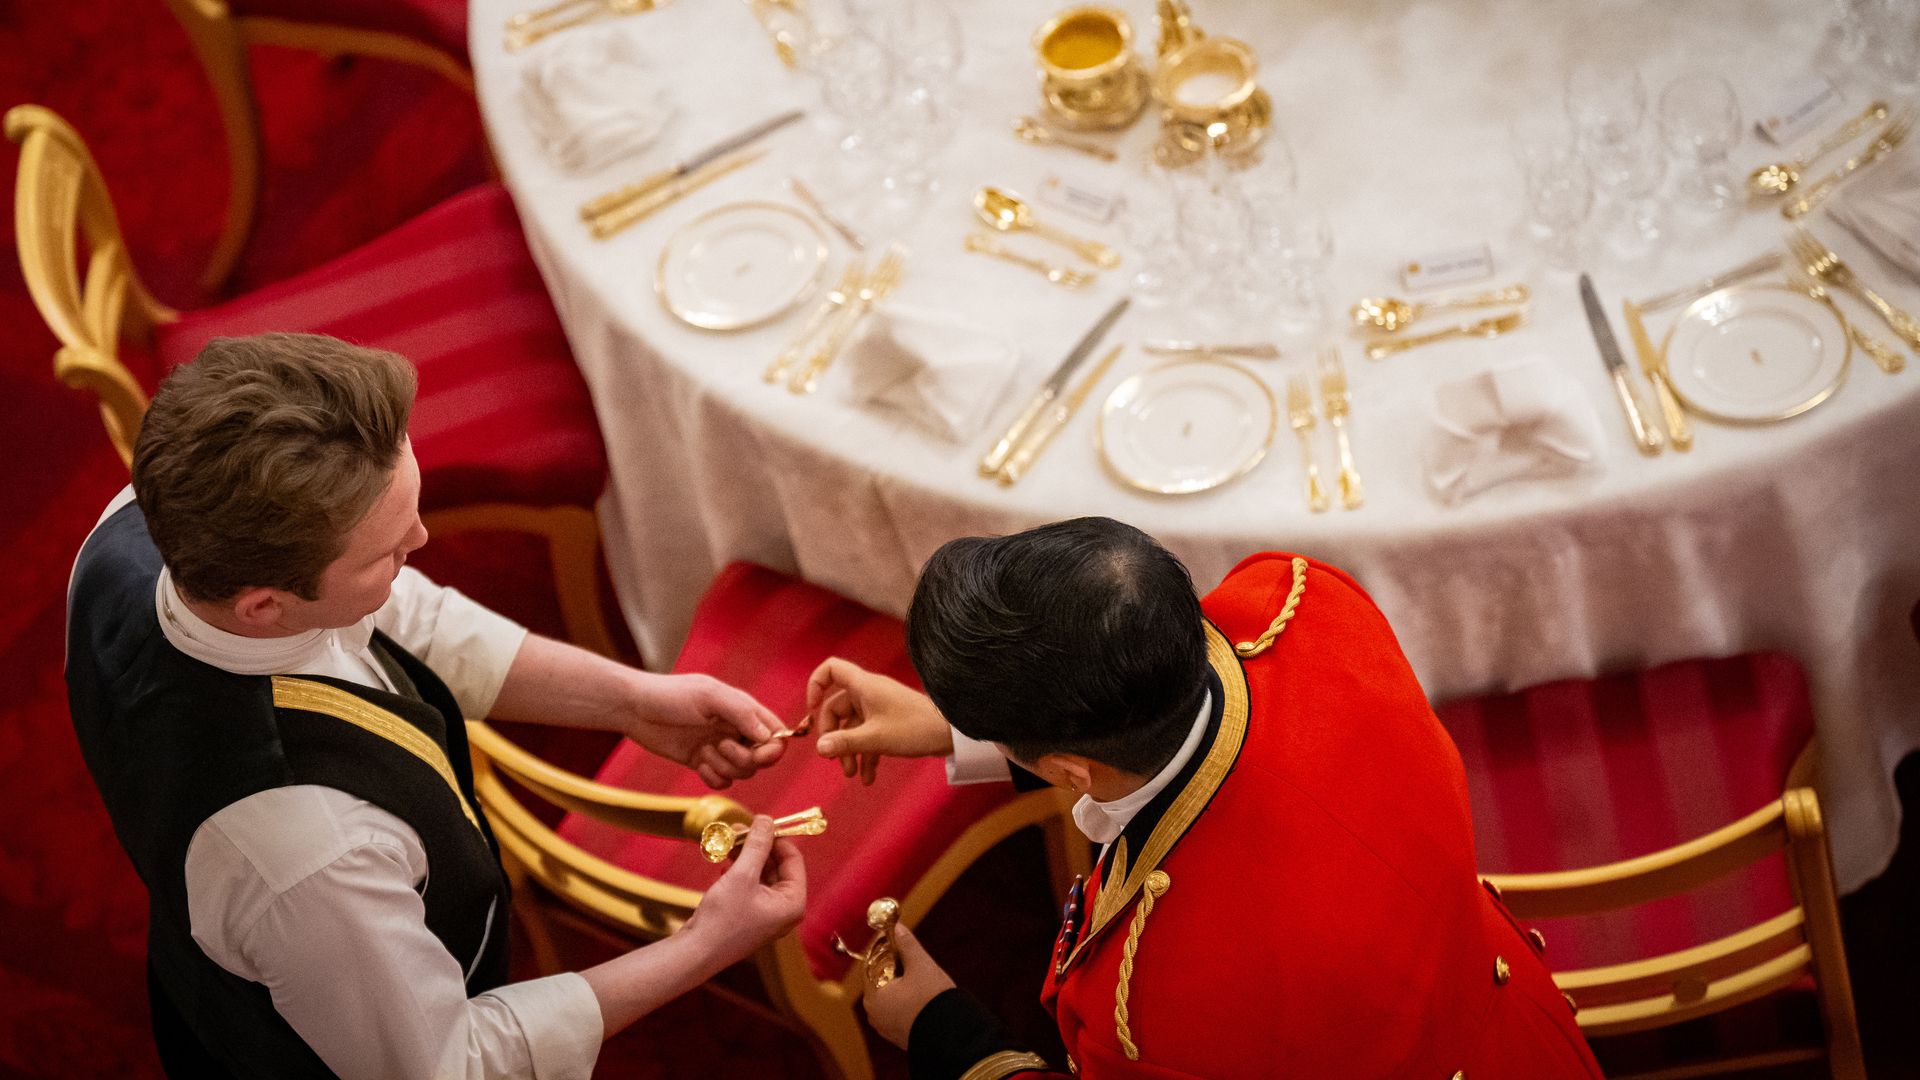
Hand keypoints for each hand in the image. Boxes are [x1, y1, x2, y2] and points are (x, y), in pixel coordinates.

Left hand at [626, 672, 788, 788]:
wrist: (635, 709)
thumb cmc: (671, 695)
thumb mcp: (709, 696)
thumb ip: (741, 714)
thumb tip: (768, 737)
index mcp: (743, 710)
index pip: (776, 734)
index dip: (773, 749)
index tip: (758, 753)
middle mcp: (735, 730)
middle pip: (762, 759)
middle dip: (743, 759)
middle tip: (720, 745)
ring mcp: (720, 748)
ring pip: (742, 773)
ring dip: (724, 767)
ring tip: (703, 751)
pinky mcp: (702, 762)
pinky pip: (722, 782)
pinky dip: (713, 778)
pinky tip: (698, 764)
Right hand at [682, 817, 806, 967]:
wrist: (695, 953)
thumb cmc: (723, 918)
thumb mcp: (742, 875)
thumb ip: (757, 845)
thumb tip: (766, 819)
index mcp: (793, 902)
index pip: (793, 859)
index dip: (776, 837)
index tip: (757, 822)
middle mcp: (784, 909)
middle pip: (777, 865)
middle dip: (757, 846)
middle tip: (737, 828)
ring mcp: (767, 914)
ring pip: (761, 874)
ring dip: (745, 856)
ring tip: (726, 842)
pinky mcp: (749, 915)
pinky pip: (750, 885)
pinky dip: (738, 872)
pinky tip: (723, 865)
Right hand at [806, 658, 952, 784]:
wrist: (952, 733)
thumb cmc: (915, 728)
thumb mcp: (876, 738)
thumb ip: (845, 743)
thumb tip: (819, 748)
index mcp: (864, 686)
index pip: (831, 669)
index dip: (816, 684)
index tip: (811, 709)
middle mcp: (869, 693)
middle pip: (836, 708)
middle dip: (833, 736)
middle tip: (834, 759)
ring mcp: (880, 708)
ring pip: (853, 726)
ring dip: (849, 751)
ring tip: (851, 775)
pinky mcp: (890, 723)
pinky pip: (868, 736)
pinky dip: (866, 755)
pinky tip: (868, 778)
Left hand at [861, 923, 954, 1049]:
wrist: (951, 1035)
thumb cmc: (932, 998)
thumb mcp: (920, 965)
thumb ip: (906, 945)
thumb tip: (897, 926)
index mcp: (873, 996)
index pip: (871, 965)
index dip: (884, 951)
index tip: (897, 942)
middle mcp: (874, 1014)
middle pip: (881, 981)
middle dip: (895, 969)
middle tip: (912, 959)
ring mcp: (885, 1027)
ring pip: (890, 997)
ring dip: (902, 986)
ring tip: (920, 978)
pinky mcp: (898, 1036)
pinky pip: (898, 1012)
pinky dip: (907, 1002)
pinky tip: (922, 997)